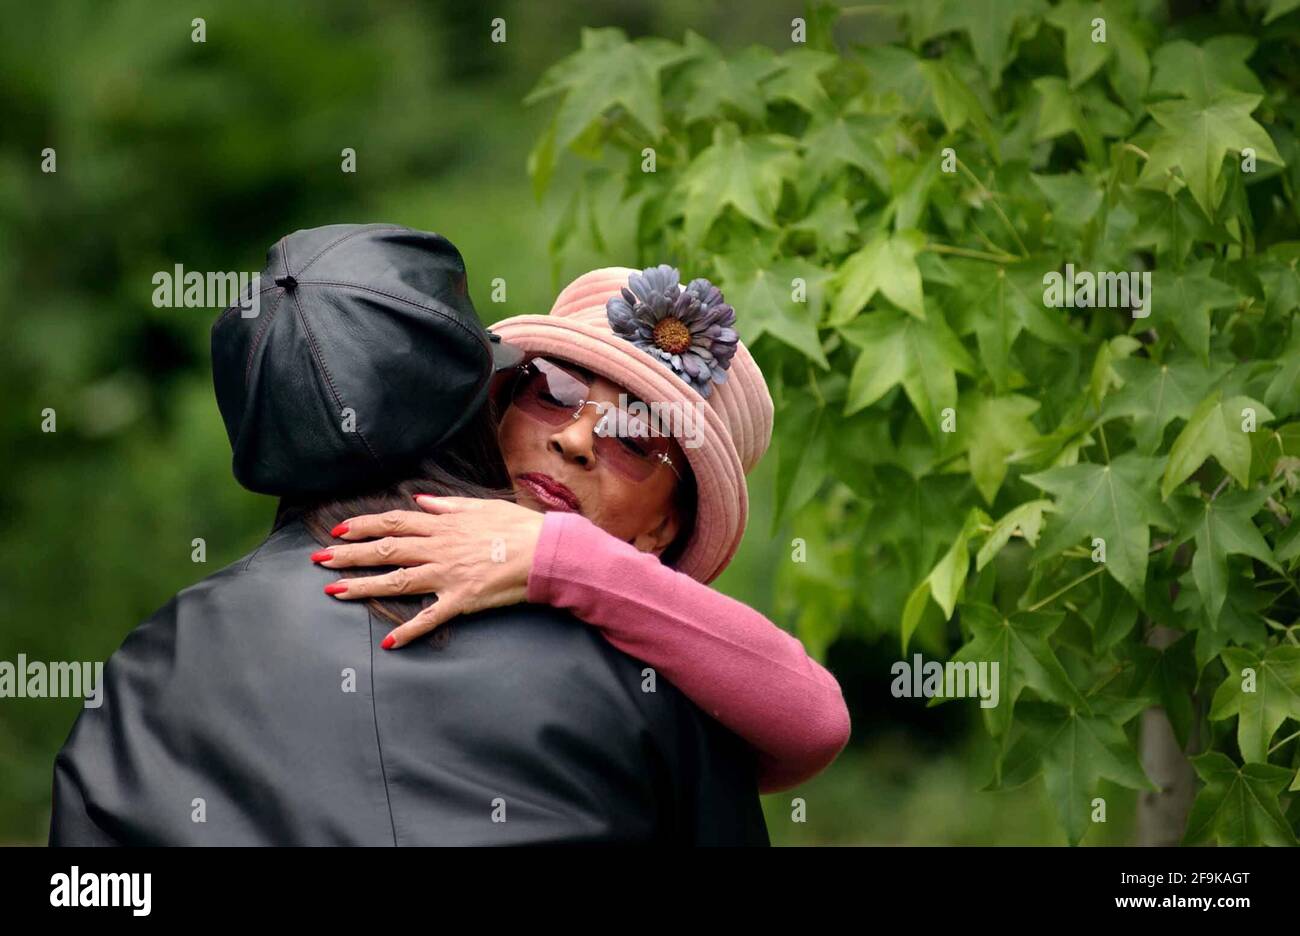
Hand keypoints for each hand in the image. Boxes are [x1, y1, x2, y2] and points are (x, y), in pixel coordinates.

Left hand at [314, 496, 544, 648]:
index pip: (394, 522)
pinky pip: (430, 617)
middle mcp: (438, 549)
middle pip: (385, 550)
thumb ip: (448, 504)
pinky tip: (389, 642)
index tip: (339, 530)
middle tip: (319, 560)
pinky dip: (410, 631)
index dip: (364, 526)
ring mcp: (447, 575)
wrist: (547, 551)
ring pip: (397, 580)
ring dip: (362, 586)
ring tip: (333, 591)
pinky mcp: (461, 600)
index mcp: (443, 525)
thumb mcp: (483, 506)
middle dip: (349, 555)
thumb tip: (422, 500)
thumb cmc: (520, 527)